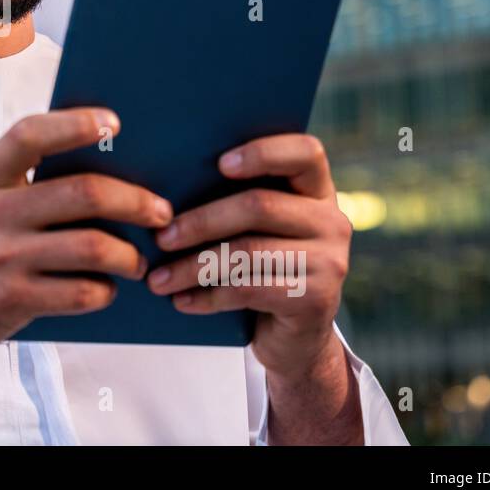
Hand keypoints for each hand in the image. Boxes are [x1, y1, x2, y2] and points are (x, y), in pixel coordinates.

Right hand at [0, 107, 172, 426]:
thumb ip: (20, 186)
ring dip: (128, 255)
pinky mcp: (12, 300)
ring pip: (93, 246)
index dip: (75, 124)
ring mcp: (1, 258)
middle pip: (83, 193)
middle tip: (161, 211)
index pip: (29, 134)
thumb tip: (103, 171)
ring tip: (136, 260)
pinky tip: (105, 290)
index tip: (114, 123)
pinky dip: (104, 292)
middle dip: (135, 201)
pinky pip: (81, 292)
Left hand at [144, 134, 352, 381]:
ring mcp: (330, 261)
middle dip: (201, 222)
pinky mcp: (317, 300)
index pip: (305, 153)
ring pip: (247, 252)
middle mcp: (331, 221)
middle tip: (161, 238)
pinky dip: (207, 296)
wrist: (295, 336)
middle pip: (259, 206)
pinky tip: (181, 300)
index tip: (219, 164)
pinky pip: (249, 289)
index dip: (264, 153)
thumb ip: (234, 202)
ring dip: (193, 267)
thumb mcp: (257, 231)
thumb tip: (167, 192)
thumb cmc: (262, 269)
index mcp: (316, 190)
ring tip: (158, 279)